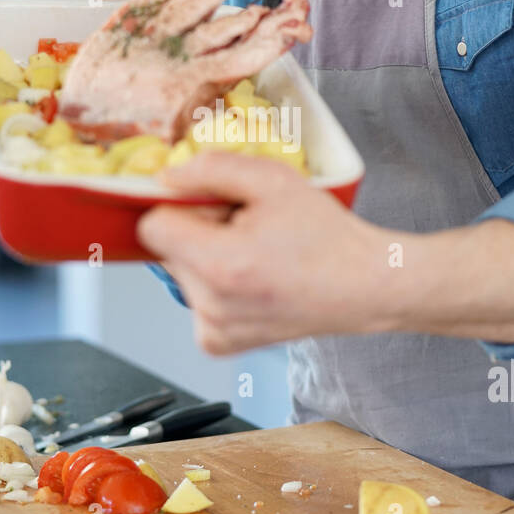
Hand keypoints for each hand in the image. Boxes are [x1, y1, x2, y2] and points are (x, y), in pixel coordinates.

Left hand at [137, 152, 385, 353]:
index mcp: (219, 265)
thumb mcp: (273, 180)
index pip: (151, 226)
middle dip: (197, 232)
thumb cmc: (326, 236)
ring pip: (180, 273)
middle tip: (246, 229)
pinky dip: (215, 285)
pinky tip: (253, 279)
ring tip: (256, 254)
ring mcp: (212, 330)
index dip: (180, 207)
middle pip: (167, 249)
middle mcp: (210, 306)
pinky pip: (194, 300)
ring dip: (207, 258)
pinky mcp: (217, 343)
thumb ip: (211, 169)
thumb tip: (167, 177)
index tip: (211, 206)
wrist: (362, 286)